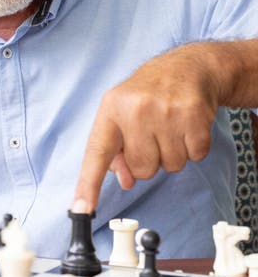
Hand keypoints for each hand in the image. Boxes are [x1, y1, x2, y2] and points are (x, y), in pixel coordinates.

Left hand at [72, 44, 221, 212]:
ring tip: (171, 127)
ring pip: (169, 166)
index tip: (80, 209)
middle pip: (141, 169)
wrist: (187, 67)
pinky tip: (188, 126)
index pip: (97, 152)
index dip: (88, 183)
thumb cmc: (149, 94)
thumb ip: (116, 149)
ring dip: (173, 153)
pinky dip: (194, 148)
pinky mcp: (194, 116)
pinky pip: (194, 157)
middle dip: (150, 159)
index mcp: (112, 108)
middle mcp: (136, 109)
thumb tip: (125, 180)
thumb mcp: (122, 112)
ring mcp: (166, 112)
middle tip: (154, 134)